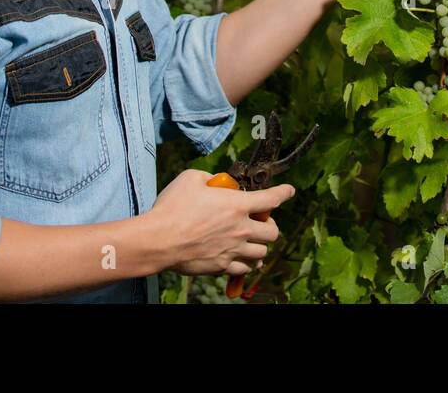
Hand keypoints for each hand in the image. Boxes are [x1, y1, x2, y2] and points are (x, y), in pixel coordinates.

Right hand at [150, 169, 294, 276]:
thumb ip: (210, 178)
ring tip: (252, 241)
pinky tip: (242, 258)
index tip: (290, 191)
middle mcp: (241, 229)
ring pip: (262, 252)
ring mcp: (233, 250)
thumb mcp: (191, 178)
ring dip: (260, 245)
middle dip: (270, 225)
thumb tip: (217, 182)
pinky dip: (247, 263)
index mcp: (236, 205)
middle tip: (260, 222)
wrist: (158, 240)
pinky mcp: (222, 266)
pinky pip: (245, 268)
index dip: (284, 193)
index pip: (271, 198)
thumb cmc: (172, 207)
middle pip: (273, 231)